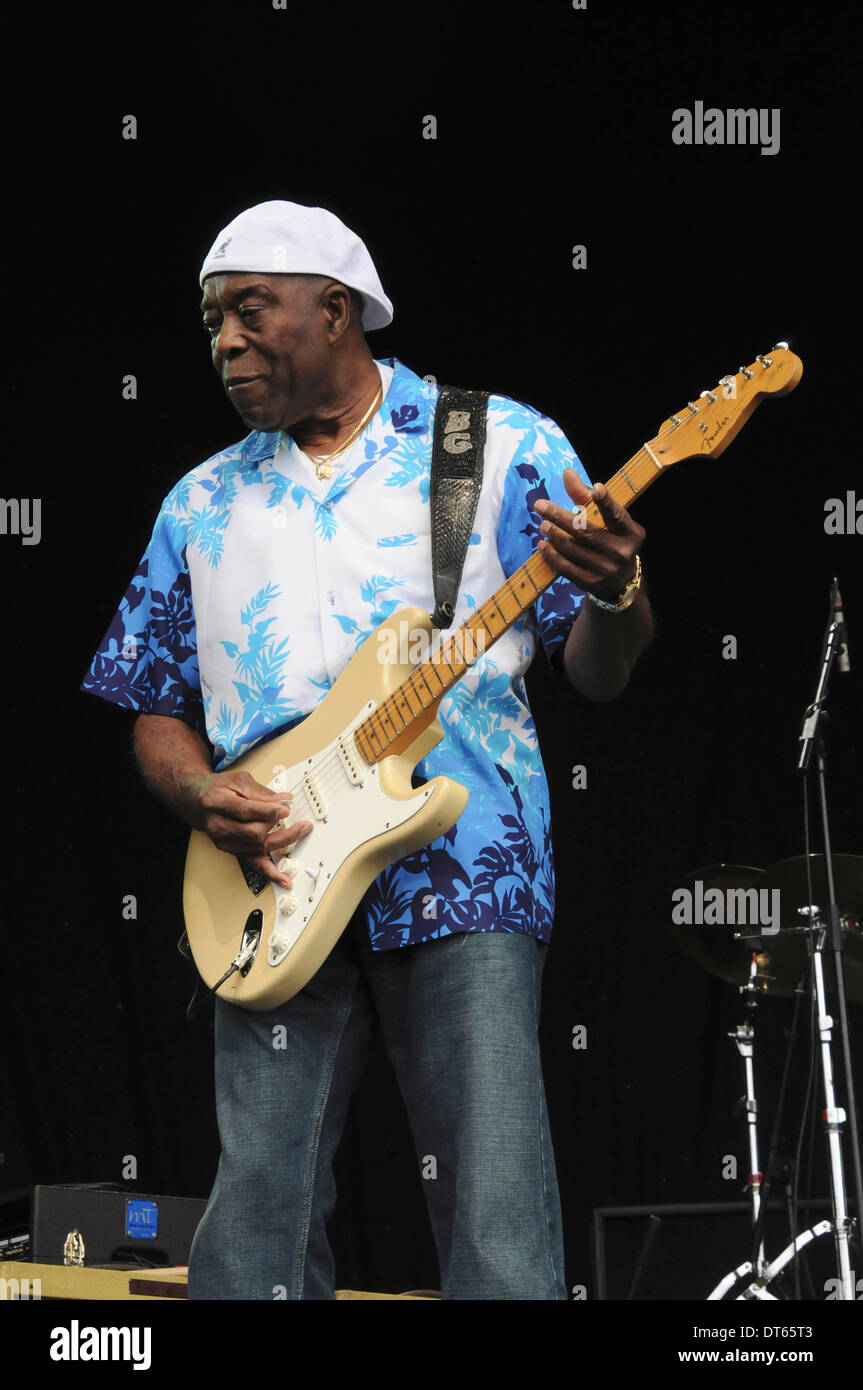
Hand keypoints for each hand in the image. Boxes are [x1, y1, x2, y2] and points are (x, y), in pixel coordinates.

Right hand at [194, 769, 311, 887]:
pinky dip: (270, 872)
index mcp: (216, 803)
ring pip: (257, 848)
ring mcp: (224, 842)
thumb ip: (261, 792)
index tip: (285, 809)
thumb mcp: (239, 781)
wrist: (198, 802)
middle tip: (296, 819)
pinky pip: (253, 864)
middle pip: (254, 833)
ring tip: (301, 832)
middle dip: (279, 827)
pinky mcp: (232, 851)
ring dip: (282, 842)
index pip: (246, 810)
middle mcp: (218, 825)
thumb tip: (283, 800)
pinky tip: (283, 878)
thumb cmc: (219, 789)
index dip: (268, 811)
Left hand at [534, 470, 644, 602]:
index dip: (606, 502)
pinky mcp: (591, 583)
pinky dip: (552, 555)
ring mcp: (606, 570)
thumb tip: (567, 473)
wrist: (620, 581)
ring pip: (572, 549)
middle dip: (560, 517)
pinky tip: (543, 545)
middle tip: (539, 505)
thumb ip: (586, 497)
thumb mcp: (607, 519)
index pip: (617, 515)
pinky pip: (566, 567)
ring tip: (543, 525)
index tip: (596, 488)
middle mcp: (621, 552)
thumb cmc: (611, 539)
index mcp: (630, 533)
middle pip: (585, 532)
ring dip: (554, 535)